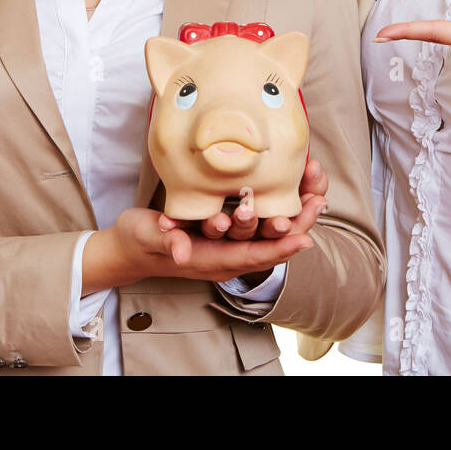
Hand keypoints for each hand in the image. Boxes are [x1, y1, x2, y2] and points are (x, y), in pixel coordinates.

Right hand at [82, 207, 313, 293]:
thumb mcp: (148, 236)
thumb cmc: (138, 240)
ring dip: (293, 214)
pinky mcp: (227, 233)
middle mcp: (226, 255)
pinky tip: (292, 189)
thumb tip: (181, 251)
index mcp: (211, 260)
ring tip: (316, 191)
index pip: (253, 257)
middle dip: (297, 225)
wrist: (130, 246)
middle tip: (319, 201)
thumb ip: (166, 240)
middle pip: (270, 245)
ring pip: (269, 234)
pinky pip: (260, 225)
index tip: (304, 237)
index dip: (279, 248)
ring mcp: (228, 245)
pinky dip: (278, 208)